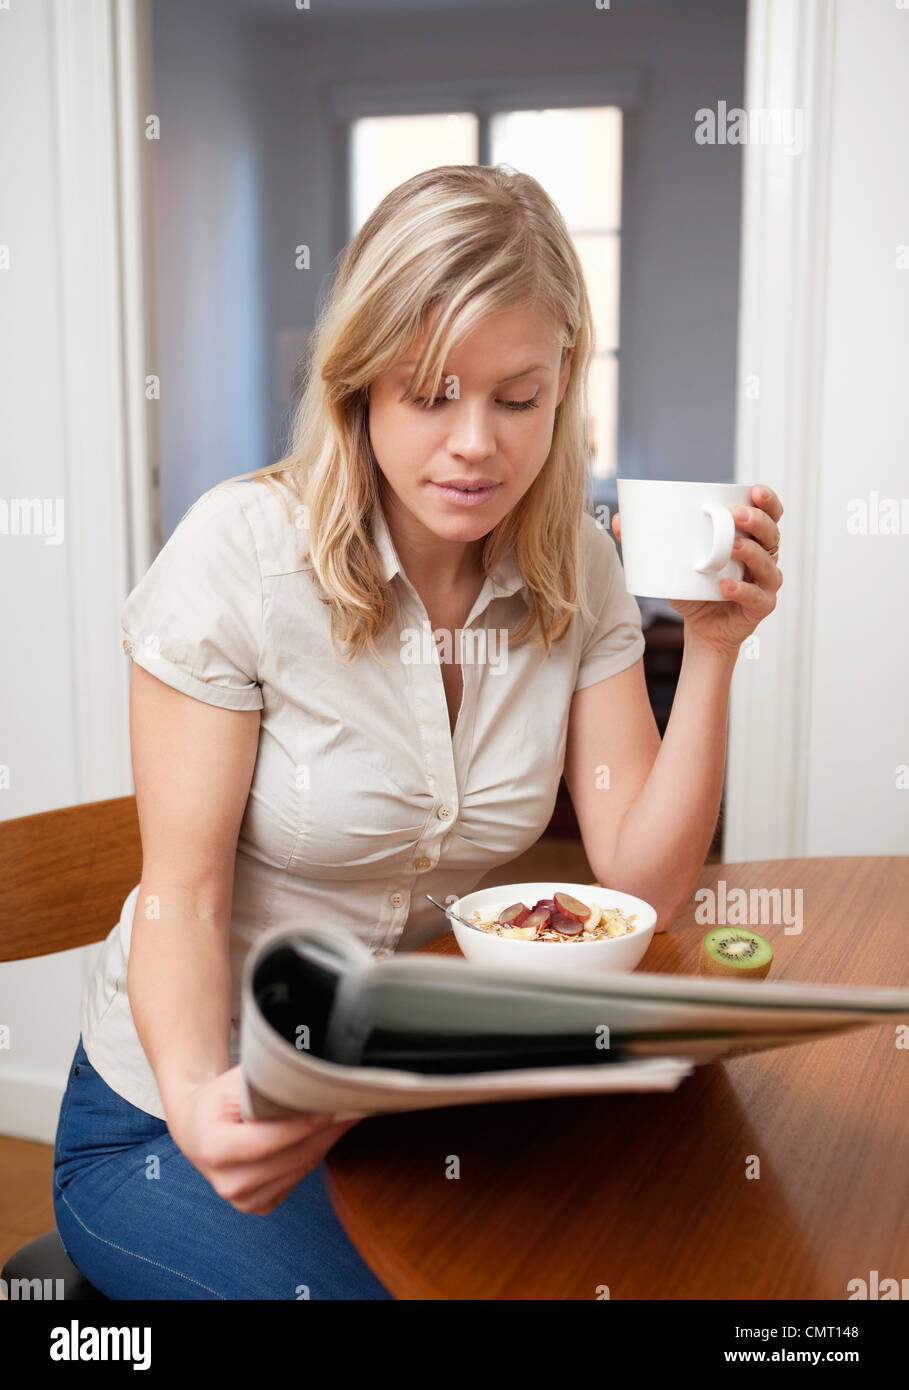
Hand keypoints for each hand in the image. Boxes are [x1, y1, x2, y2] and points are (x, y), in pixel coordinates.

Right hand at [165, 1064, 361, 1215]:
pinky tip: (325, 1132)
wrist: (198, 1129)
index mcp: (215, 1149)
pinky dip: (316, 1153)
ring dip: (328, 1140)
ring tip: (347, 1111)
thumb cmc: (218, 1100)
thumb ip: (266, 1085)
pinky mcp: (260, 1205)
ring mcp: (244, 1200)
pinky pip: (299, 1177)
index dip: (302, 1125)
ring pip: (301, 1167)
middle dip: (326, 1130)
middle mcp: (228, 1182)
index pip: (267, 1141)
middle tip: (353, 1102)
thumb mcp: (232, 1084)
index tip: (332, 1107)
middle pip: (291, 1157)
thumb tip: (311, 1080)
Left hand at [611, 484, 783, 658]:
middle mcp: (765, 558)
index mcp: (752, 539)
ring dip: (751, 553)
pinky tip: (725, 585)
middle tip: (734, 516)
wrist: (701, 629)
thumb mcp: (673, 562)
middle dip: (756, 522)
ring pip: (767, 563)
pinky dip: (741, 590)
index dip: (767, 500)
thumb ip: (650, 541)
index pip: (770, 513)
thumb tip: (619, 520)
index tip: (754, 490)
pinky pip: (756, 597)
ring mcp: (766, 584)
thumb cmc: (693, 589)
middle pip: (772, 534)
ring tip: (731, 548)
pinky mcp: (760, 607)